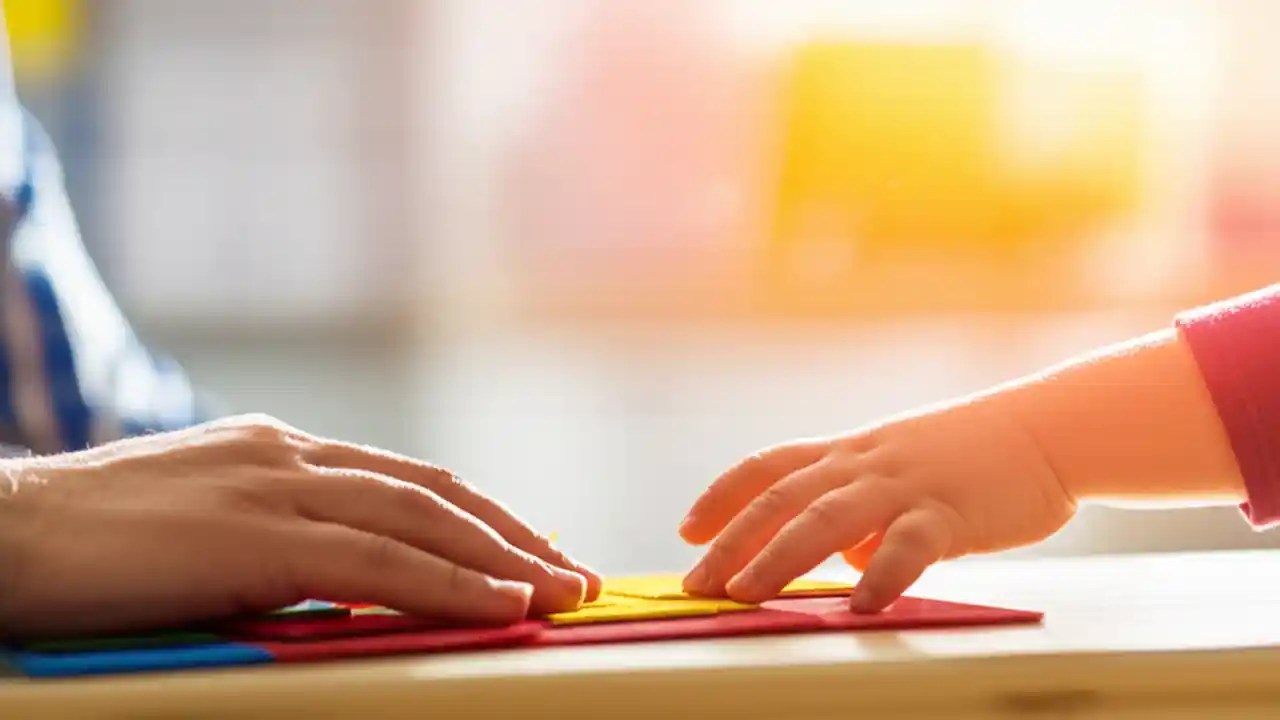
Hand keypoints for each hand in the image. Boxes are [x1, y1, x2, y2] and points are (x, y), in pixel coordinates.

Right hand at [0, 414, 599, 638]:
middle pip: (433, 491)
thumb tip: (333, 576)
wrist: (7, 534)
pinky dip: (448, 581)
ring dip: (502, 558)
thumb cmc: (96, 543)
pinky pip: (380, 562)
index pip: (406, 479)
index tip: (527, 546)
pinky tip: (500, 603)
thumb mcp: (205, 525)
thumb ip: (275, 537)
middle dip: (511, 534)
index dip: (477, 514)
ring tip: (562, 592)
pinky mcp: (258, 536)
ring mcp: (277, 488)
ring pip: (421, 520)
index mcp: (281, 451)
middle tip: (572, 571)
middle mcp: (292, 456)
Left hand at [678, 397, 1074, 611]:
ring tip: (746, 592)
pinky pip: (909, 544)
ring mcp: (904, 484)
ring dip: (780, 557)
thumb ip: (863, 512)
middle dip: (732, 540)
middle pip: (782, 499)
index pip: (769, 467)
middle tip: (696, 581)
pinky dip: (881, 573)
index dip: (723, 495)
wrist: (1045, 430)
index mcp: (849, 454)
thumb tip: (840, 559)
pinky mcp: (949, 510)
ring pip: (827, 519)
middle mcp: (864, 464)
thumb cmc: (969, 458)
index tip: (687, 529)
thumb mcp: (900, 476)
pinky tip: (859, 605)